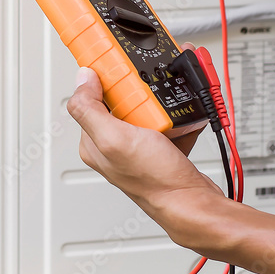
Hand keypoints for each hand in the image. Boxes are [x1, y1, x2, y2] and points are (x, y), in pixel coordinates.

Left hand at [66, 67, 222, 246]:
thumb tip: (80, 78)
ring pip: (145, 108)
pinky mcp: (159, 149)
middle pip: (120, 99)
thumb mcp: (114, 139)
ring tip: (170, 106)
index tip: (122, 70)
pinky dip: (177, 116)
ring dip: (161, 101)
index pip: (90, 98)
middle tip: (150, 95)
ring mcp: (137, 147)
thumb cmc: (155, 180)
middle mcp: (112, 144)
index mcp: (92, 141)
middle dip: (139, 89)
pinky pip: (167, 122)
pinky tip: (184, 116)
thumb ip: (89, 108)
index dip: (105, 79)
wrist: (193, 203)